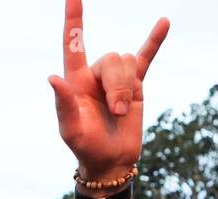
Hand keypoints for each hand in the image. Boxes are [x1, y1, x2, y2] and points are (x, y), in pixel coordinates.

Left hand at [49, 1, 168, 182]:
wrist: (110, 160)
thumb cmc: (86, 147)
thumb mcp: (71, 130)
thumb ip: (64, 104)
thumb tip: (53, 77)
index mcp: (76, 80)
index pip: (73, 43)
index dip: (74, 19)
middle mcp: (95, 74)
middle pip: (112, 58)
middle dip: (117, 85)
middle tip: (116, 112)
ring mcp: (116, 78)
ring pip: (128, 61)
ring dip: (127, 88)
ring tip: (122, 112)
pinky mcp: (135, 85)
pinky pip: (146, 58)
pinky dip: (154, 41)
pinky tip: (164, 22)